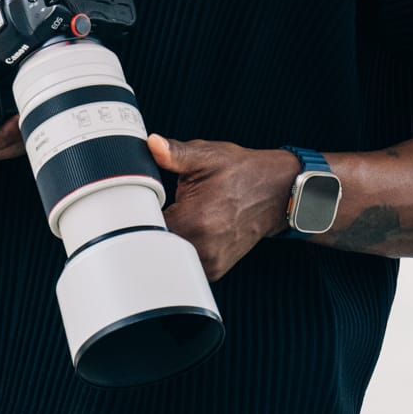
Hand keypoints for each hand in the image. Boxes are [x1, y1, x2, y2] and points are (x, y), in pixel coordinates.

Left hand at [147, 135, 292, 281]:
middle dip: (149, 230)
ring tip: (178, 219)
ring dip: (166, 242)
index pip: (145, 229)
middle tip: (158, 209)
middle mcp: (202, 248)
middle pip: (155, 248)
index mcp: (195, 221)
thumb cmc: (242, 173)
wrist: (276, 193)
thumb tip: (153, 143)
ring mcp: (209, 263)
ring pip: (169, 258)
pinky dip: (180, 250)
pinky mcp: (214, 270)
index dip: (136, 217)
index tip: (139, 205)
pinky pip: (184, 264)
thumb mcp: (207, 156)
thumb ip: (175, 153)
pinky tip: (188, 232)